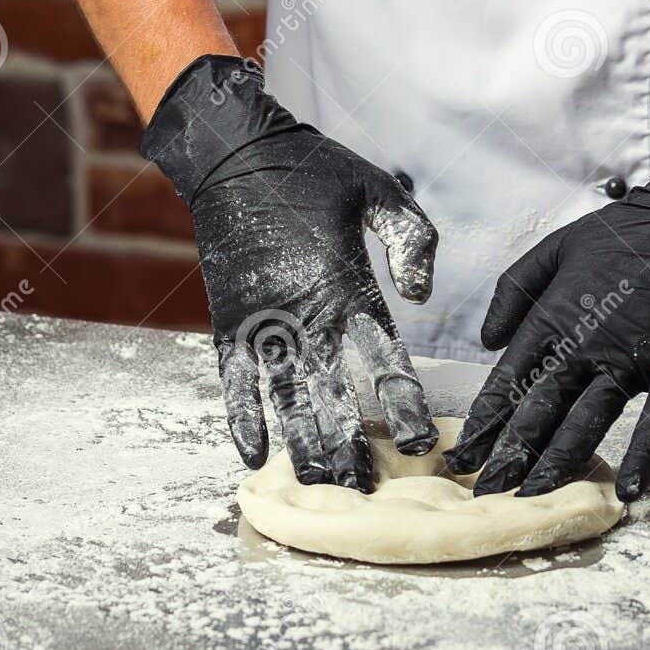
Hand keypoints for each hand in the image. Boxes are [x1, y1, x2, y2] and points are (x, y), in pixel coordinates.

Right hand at [141, 55, 438, 489]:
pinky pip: (232, 380)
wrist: (235, 154)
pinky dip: (240, 417)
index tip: (422, 445)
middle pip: (332, 397)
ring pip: (285, 399)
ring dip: (303, 446)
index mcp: (347, 284)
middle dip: (350, 448)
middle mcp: (304, 312)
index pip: (383, 359)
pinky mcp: (227, 319)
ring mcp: (261, 320)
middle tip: (366, 495)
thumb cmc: (315, 171)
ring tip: (321, 491)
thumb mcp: (379, 190)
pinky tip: (252, 456)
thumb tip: (418, 295)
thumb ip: (413, 240)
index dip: (404, 406)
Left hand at [443, 110, 649, 500]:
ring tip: (531, 500)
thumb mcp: (555, 248)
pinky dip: (642, 458)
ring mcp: (633, 360)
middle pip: (539, 412)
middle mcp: (587, 345)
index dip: (483, 422)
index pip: (508, 381)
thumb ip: (514, 291)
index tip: (461, 454)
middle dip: (508, 456)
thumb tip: (487, 339)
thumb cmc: (625, 231)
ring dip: (557, 465)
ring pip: (587, 423)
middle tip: (484, 492)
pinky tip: (625, 491)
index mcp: (553, 317)